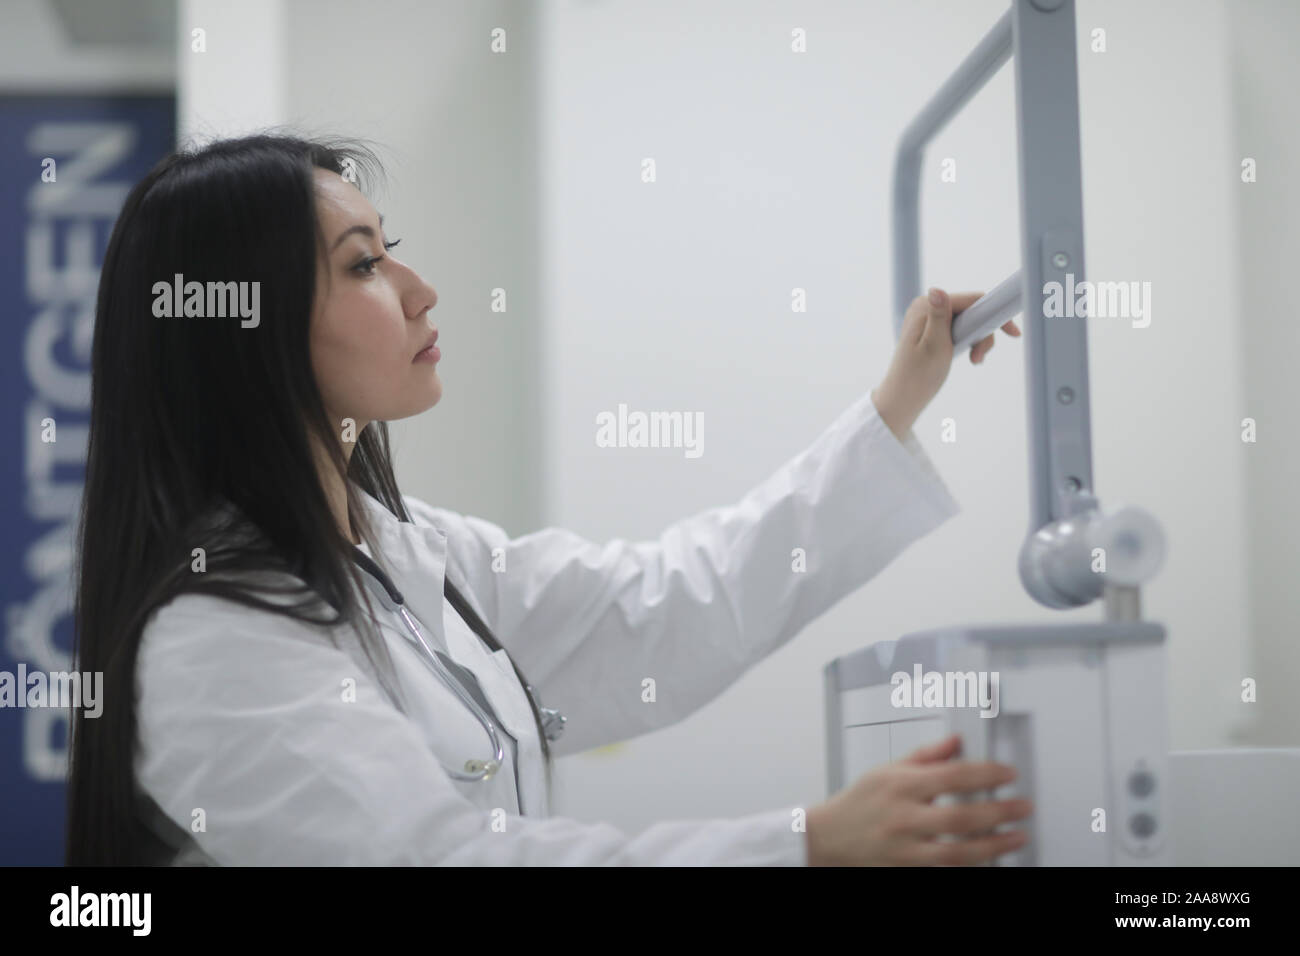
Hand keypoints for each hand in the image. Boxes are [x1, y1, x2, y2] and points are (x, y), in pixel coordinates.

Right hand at [805, 734, 1032, 865]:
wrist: (829, 838)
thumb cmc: (858, 803)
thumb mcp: (887, 769)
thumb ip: (926, 756)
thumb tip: (956, 741)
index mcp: (900, 785)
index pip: (952, 775)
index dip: (986, 774)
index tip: (1008, 774)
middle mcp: (904, 817)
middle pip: (961, 815)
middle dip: (1000, 811)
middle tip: (1023, 806)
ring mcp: (906, 847)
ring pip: (959, 850)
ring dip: (995, 844)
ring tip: (1017, 836)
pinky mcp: (908, 867)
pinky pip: (947, 867)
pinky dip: (973, 861)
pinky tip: (990, 854)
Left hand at [871, 288, 1020, 438]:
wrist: (904, 398)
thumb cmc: (918, 376)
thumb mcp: (934, 346)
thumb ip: (940, 317)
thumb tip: (937, 290)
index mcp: (925, 306)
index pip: (971, 300)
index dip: (994, 313)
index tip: (1012, 334)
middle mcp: (926, 306)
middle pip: (972, 310)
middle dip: (983, 333)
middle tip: (979, 358)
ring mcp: (929, 317)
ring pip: (969, 320)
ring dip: (977, 340)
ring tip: (974, 361)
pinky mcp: (933, 329)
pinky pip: (960, 328)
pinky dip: (969, 341)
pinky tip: (969, 356)